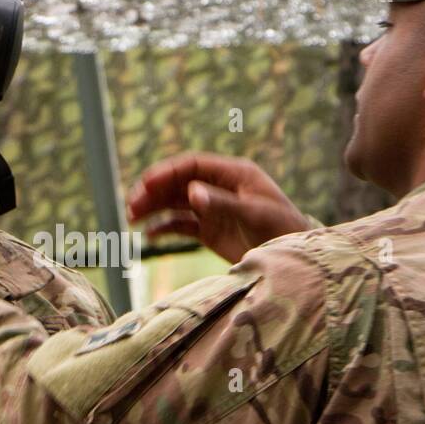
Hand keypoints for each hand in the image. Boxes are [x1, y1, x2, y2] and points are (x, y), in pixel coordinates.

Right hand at [126, 153, 310, 263]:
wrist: (293, 258)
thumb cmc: (281, 229)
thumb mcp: (252, 214)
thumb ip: (221, 203)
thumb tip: (190, 192)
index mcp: (233, 173)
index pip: (192, 166)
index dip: (166, 172)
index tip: (146, 185)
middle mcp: (219, 187)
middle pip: (178, 183)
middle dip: (153, 192)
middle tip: (131, 206)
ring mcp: (213, 209)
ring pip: (175, 203)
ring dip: (153, 208)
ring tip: (131, 218)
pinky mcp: (210, 230)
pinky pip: (181, 225)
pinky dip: (164, 228)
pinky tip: (149, 236)